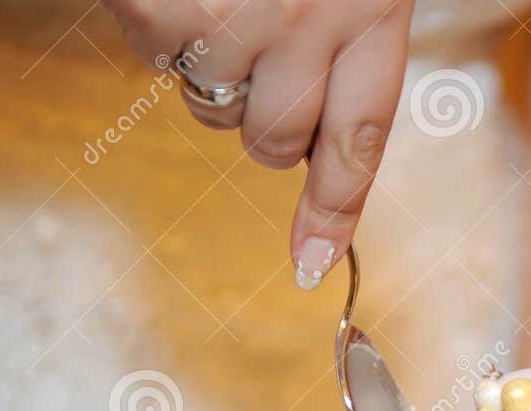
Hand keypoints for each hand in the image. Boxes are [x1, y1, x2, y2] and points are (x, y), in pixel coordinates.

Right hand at [106, 0, 413, 286]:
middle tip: (251, 51)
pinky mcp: (168, 6)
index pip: (360, 139)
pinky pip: (156, 57)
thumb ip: (338, 52)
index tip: (312, 264)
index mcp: (373, 8)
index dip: (335, 208)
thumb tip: (303, 152)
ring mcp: (242, 15)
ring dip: (205, 65)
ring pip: (214, 110)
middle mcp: (316, 16)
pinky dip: (157, 24)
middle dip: (258, 121)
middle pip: (277, 143)